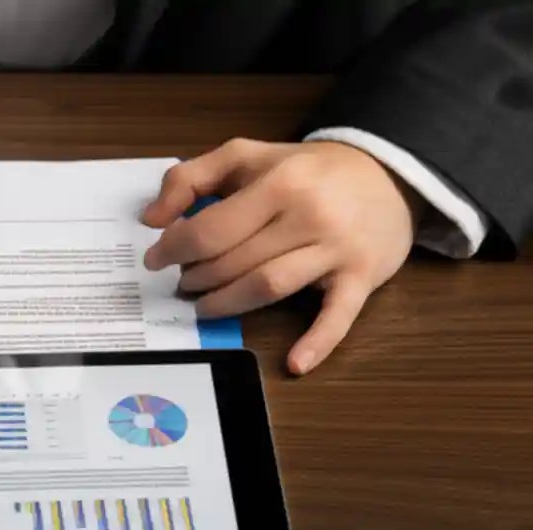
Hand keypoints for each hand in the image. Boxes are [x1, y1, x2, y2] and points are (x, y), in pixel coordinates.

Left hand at [141, 139, 421, 374]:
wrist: (387, 172)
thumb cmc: (305, 171)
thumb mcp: (246, 156)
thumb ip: (191, 178)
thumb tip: (152, 219)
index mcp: (278, 183)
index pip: (210, 229)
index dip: (173, 250)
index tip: (155, 259)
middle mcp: (309, 215)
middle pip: (234, 261)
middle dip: (196, 277)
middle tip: (181, 282)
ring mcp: (336, 250)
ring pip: (268, 287)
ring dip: (227, 303)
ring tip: (203, 306)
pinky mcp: (362, 277)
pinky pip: (338, 315)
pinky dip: (317, 342)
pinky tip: (294, 363)